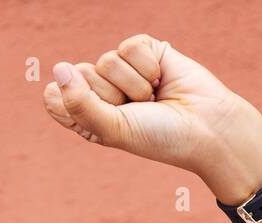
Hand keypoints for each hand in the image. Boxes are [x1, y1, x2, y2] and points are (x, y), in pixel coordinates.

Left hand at [42, 34, 261, 206]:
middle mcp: (101, 93)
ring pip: (106, 60)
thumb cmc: (159, 137)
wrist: (207, 127)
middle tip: (135, 111)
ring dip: (133, 84)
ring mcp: (122, 71)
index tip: (102, 121)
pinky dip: (147, 66)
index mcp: (86, 118)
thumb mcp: (113, 129)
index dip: (73, 104)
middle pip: (78, 76)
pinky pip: (130, 46)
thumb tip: (58, 67)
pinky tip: (162, 80)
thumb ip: (80, 102)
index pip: (54, 97)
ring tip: (153, 98)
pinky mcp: (144, 51)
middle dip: (109, 95)